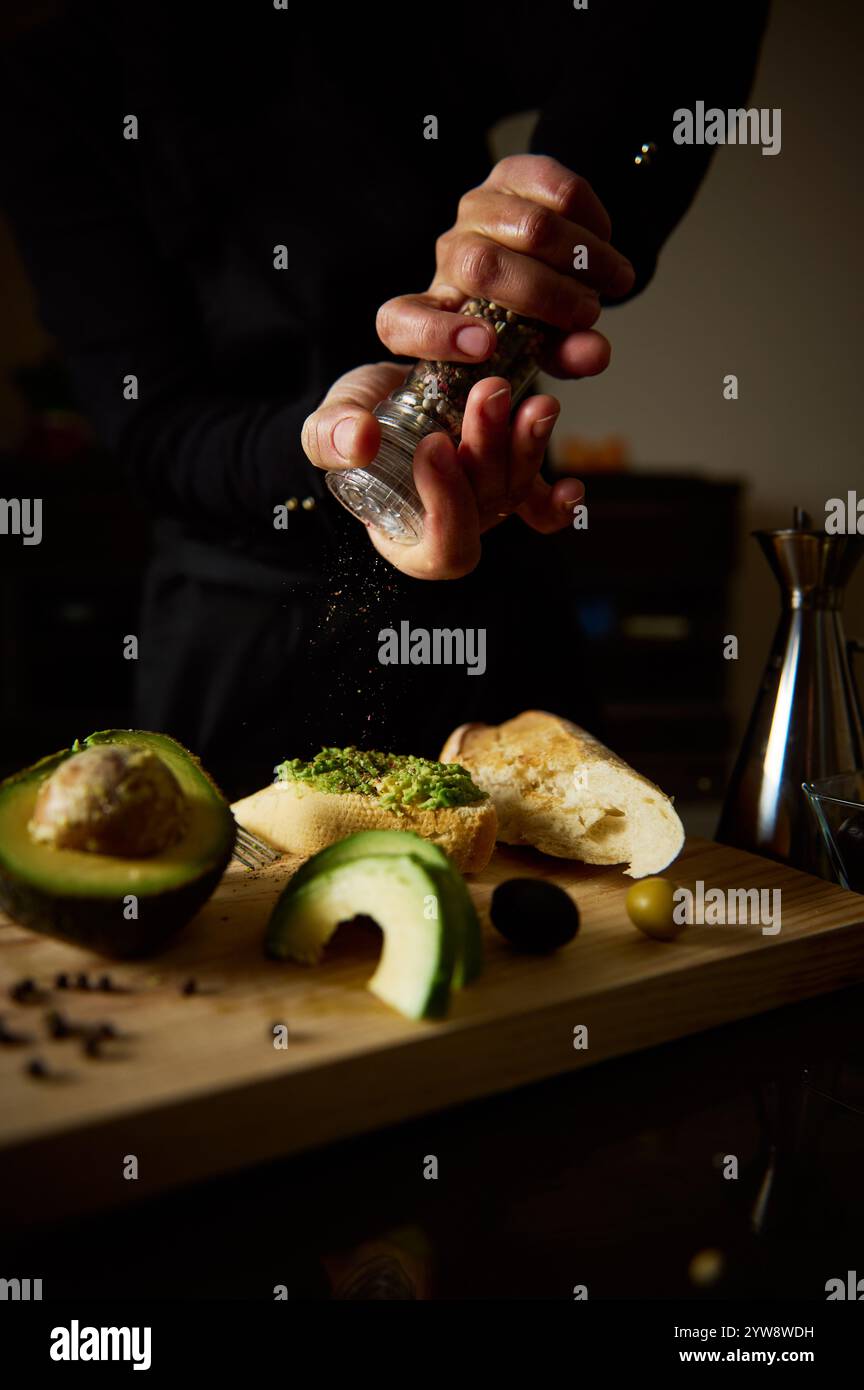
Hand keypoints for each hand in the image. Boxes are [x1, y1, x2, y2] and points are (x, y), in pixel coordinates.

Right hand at [301, 362, 584, 579]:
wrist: (390, 396)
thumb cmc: (354, 422)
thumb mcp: (327, 425)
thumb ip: (329, 437)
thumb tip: (357, 441)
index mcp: (409, 541)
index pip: (444, 546)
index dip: (447, 504)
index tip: (433, 446)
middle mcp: (455, 532)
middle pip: (486, 509)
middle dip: (490, 454)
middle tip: (488, 394)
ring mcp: (487, 510)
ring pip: (517, 491)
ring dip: (529, 450)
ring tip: (537, 404)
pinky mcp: (511, 480)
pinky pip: (542, 505)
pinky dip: (558, 500)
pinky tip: (572, 487)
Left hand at [375, 154, 633, 379]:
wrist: (550, 257)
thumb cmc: (537, 316)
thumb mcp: (546, 351)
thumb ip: (566, 357)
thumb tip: (596, 351)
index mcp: (432, 313)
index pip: (401, 322)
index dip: (435, 335)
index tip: (484, 347)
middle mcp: (447, 256)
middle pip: (482, 265)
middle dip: (546, 294)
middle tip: (588, 313)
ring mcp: (475, 209)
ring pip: (530, 228)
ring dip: (583, 258)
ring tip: (614, 281)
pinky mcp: (511, 173)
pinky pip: (558, 190)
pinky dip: (591, 221)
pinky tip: (602, 241)